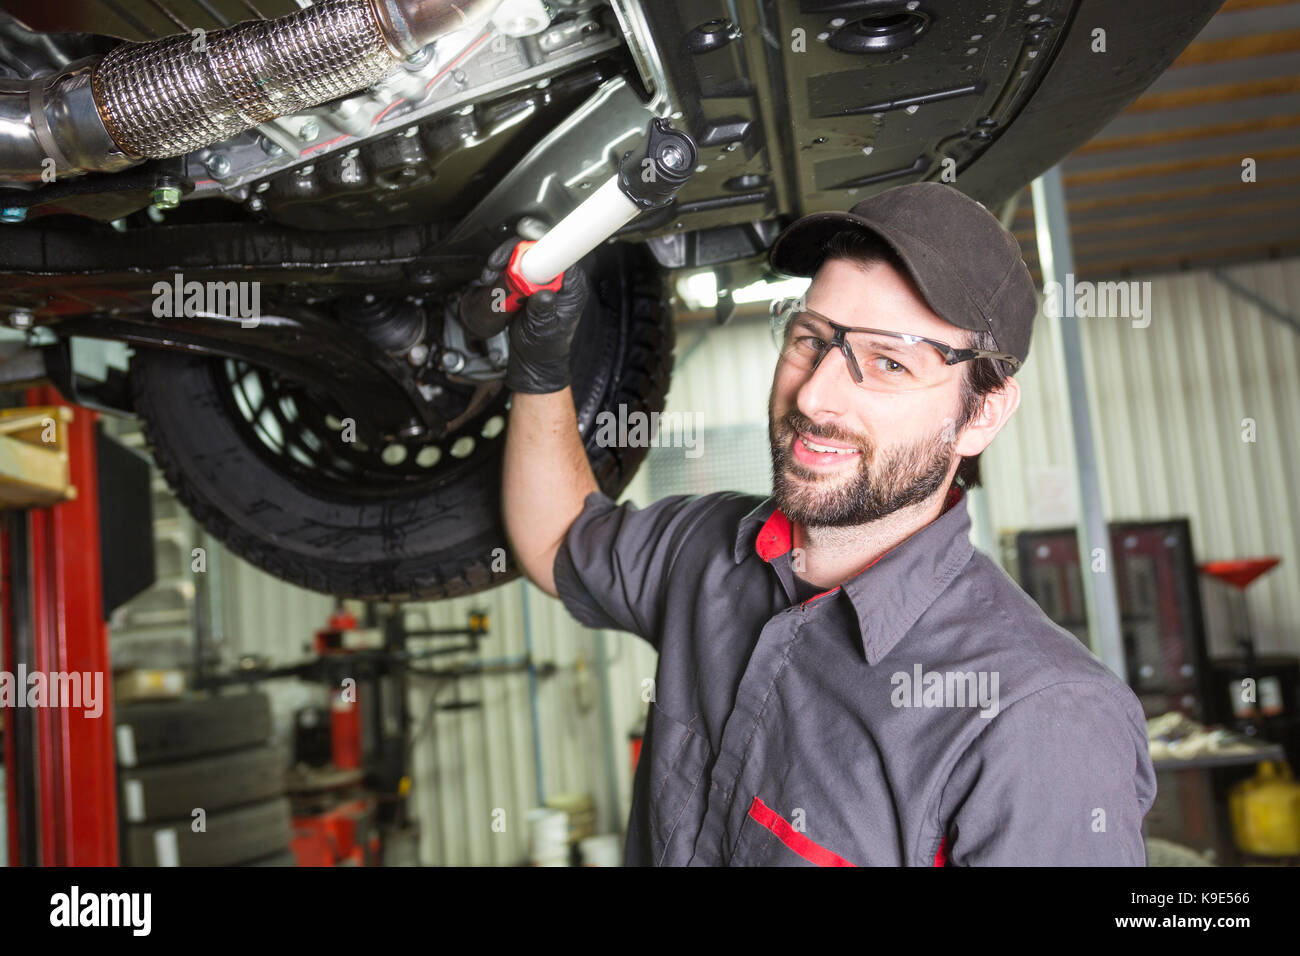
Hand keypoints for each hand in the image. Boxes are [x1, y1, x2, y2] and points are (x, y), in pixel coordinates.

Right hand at [479, 238, 588, 394]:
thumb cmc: (545, 346)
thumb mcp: (545, 331)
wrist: (533, 357)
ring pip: (522, 255)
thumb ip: (544, 312)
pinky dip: (498, 271)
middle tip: (497, 265)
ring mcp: (541, 278)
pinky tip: (492, 281)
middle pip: (538, 248)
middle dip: (514, 253)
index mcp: (572, 287)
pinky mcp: (527, 280)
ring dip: (502, 262)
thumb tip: (544, 295)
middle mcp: (558, 278)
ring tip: (491, 278)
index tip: (526, 238)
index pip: (564, 253)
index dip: (544, 241)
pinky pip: (512, 266)